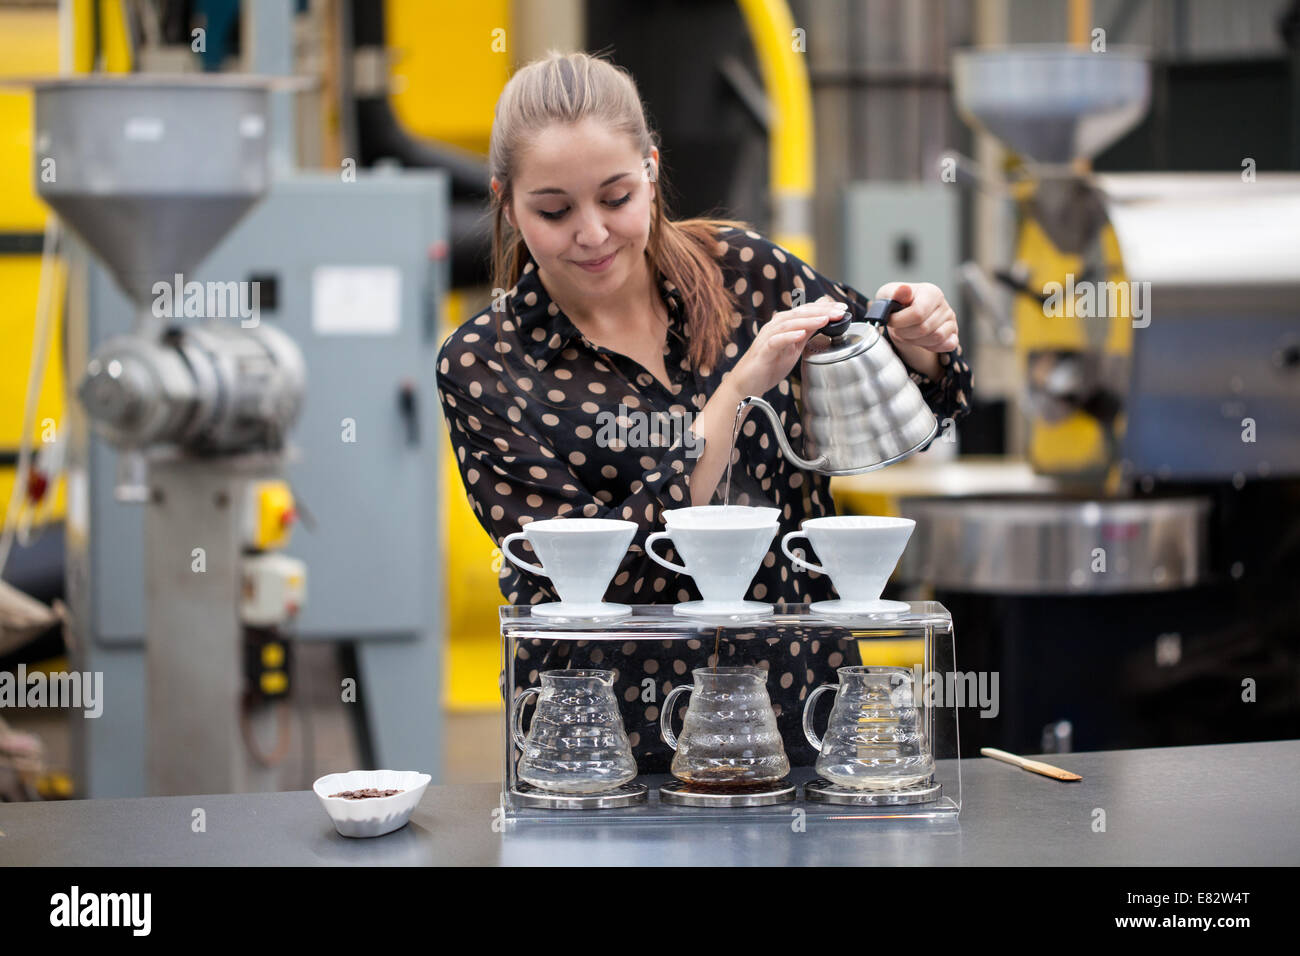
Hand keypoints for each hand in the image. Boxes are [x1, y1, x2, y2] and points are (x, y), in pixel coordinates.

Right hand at [726, 295, 846, 396]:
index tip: (843, 308)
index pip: (807, 311)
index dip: (825, 307)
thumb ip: (807, 331)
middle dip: (821, 311)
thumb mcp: (795, 347)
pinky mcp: (763, 351)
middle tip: (839, 311)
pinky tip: (801, 334)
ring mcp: (768, 337)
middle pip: (800, 313)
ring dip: (808, 321)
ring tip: (825, 319)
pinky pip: (776, 341)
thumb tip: (823, 317)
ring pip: (789, 324)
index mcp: (784, 324)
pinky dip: (789, 336)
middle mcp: (775, 326)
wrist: (748, 383)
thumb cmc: (770, 364)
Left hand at [876, 282, 958, 353]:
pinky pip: (947, 345)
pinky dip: (931, 346)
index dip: (899, 321)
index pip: (917, 313)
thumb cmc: (897, 303)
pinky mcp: (953, 333)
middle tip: (897, 329)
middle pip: (924, 328)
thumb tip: (903, 290)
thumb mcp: (889, 294)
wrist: (906, 313)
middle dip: (905, 333)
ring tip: (907, 333)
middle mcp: (943, 305)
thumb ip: (895, 293)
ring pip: (936, 338)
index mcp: (930, 292)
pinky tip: (920, 340)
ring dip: (915, 341)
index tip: (890, 320)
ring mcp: (950, 319)